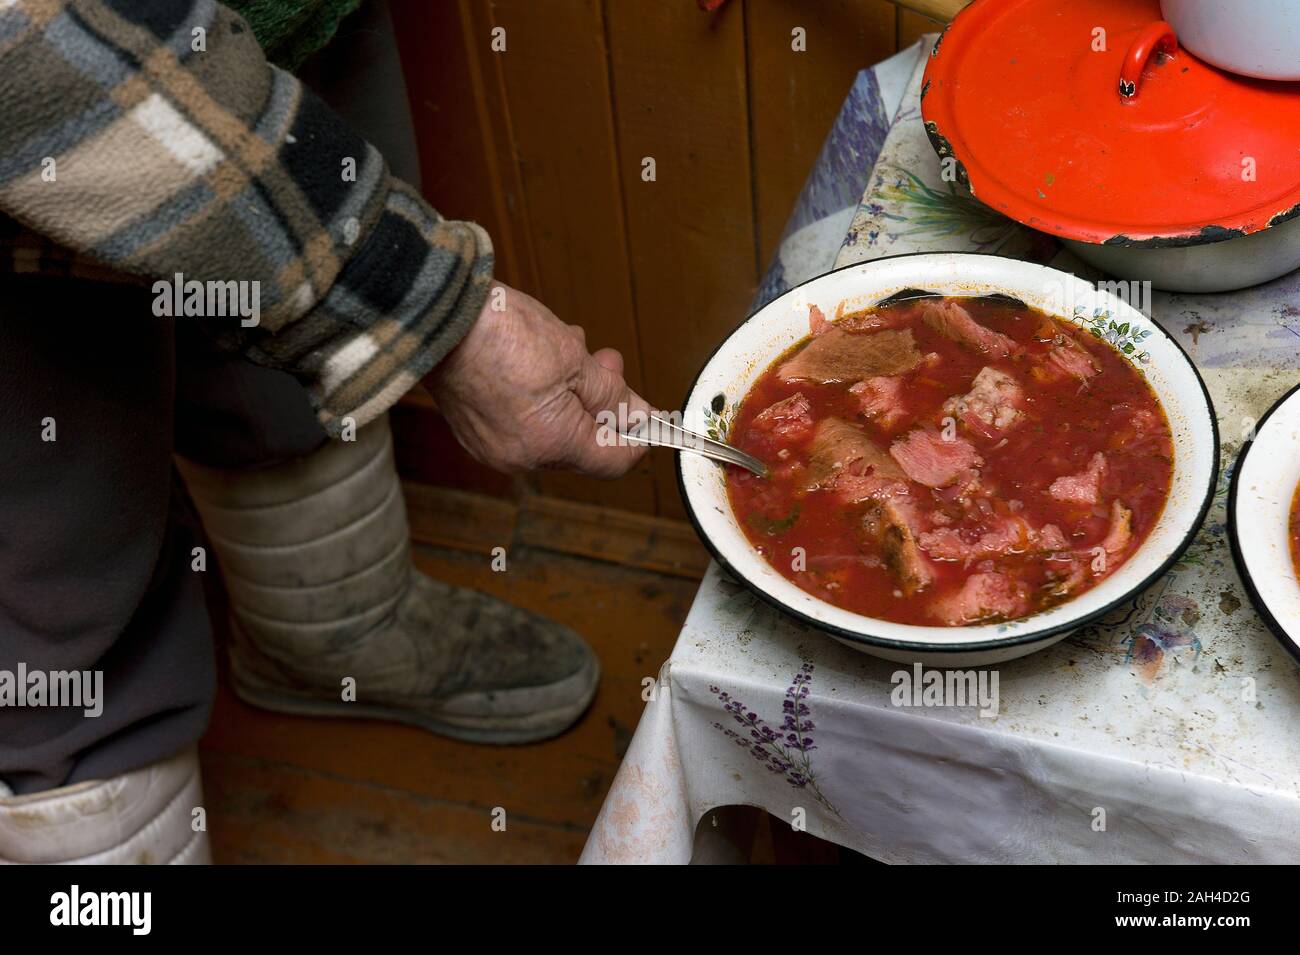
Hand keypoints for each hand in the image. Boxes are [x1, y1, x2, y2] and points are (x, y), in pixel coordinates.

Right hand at [425, 282, 652, 477]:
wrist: (435, 315)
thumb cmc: (499, 333)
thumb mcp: (573, 358)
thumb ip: (611, 393)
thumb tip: (638, 413)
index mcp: (550, 444)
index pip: (612, 461)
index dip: (638, 438)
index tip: (651, 416)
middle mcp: (521, 455)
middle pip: (582, 442)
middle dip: (602, 402)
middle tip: (608, 363)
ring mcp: (493, 445)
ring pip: (553, 428)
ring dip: (572, 393)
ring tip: (571, 348)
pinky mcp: (475, 429)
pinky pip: (524, 422)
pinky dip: (541, 397)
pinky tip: (540, 359)